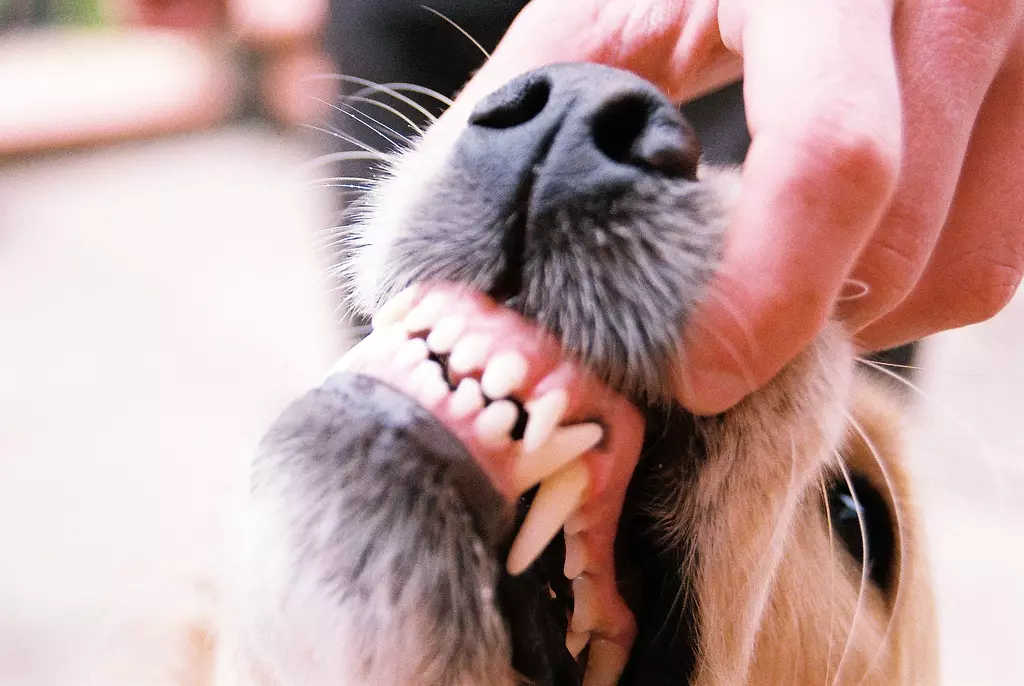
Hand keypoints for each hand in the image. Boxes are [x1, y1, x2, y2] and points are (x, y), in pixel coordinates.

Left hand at [445, 0, 1023, 413]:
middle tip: (707, 339)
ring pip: (969, 267)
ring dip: (856, 319)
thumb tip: (463, 254)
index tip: (695, 375)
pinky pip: (1001, 248)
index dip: (768, 296)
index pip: (836, 157)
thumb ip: (538, 104)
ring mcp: (1014, 47)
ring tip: (767, 291)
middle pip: (907, 241)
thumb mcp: (599, 4)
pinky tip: (830, 260)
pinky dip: (913, 290)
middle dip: (797, 323)